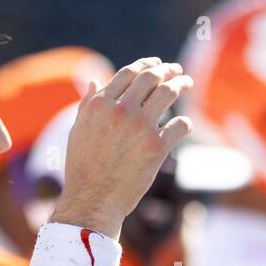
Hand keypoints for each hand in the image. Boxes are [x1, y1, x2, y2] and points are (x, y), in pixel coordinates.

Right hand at [50, 57, 192, 237]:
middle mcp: (121, 110)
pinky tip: (184, 124)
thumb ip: (88, 104)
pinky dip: (185, 122)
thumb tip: (93, 81)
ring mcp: (140, 127)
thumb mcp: (78, 131)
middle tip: (177, 71)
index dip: (146, 65)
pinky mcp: (157, 147)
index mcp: (100, 104)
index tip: (156, 65)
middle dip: (167, 70)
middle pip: (151, 78)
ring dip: (181, 84)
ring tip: (187, 83)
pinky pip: (179, 125)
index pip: (128, 73)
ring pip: (168, 93)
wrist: (93, 200)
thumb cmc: (82, 168)